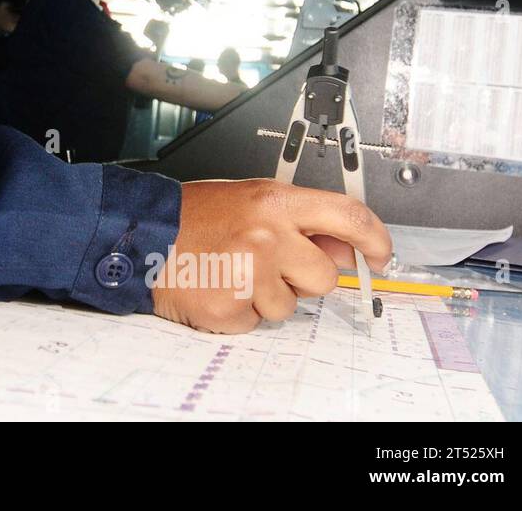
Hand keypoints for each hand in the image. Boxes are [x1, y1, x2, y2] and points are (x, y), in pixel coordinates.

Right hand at [150, 179, 391, 333]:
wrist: (140, 235)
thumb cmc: (192, 216)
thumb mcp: (249, 200)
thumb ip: (299, 220)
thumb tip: (347, 248)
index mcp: (273, 201)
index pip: (348, 216)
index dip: (375, 239)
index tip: (380, 254)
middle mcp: (267, 235)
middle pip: (325, 275)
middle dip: (304, 278)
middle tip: (268, 264)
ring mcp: (250, 274)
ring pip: (290, 305)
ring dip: (267, 296)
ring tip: (232, 271)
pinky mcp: (232, 306)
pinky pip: (257, 321)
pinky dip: (240, 310)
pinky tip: (218, 286)